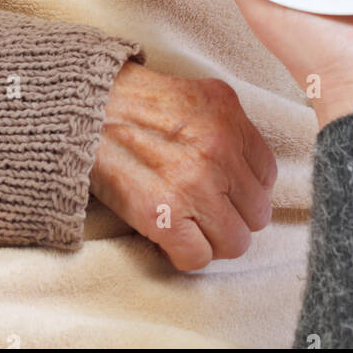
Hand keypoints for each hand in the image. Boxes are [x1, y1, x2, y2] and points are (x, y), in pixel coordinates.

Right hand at [89, 59, 276, 270]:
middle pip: (257, 214)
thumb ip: (230, 127)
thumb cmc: (137, 102)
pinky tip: (170, 238)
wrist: (86, 110)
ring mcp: (192, 185)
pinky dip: (185, 255)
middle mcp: (218, 150)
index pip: (267, 175)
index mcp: (229, 116)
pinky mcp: (163, 215)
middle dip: (233, 216)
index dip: (245, 187)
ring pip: (234, 242)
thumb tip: (248, 171)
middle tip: (207, 210)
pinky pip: (198, 258)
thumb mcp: (198, 95)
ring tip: (190, 226)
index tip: (226, 189)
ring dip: (213, 240)